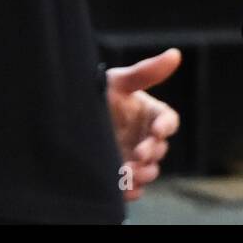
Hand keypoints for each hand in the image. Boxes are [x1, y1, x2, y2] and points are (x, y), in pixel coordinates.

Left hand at [106, 48, 182, 201]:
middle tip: (139, 153)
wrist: (68, 117)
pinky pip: (135, 188)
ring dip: (143, 172)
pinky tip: (123, 187)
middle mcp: (145, 137)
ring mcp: (135, 158)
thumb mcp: (119, 82)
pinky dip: (132, 189)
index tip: (157, 130)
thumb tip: (175, 54)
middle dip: (152, 152)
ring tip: (128, 171)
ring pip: (150, 170)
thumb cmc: (98, 94)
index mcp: (150, 114)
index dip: (165, 126)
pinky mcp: (123, 176)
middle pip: (160, 149)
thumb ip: (146, 72)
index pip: (168, 121)